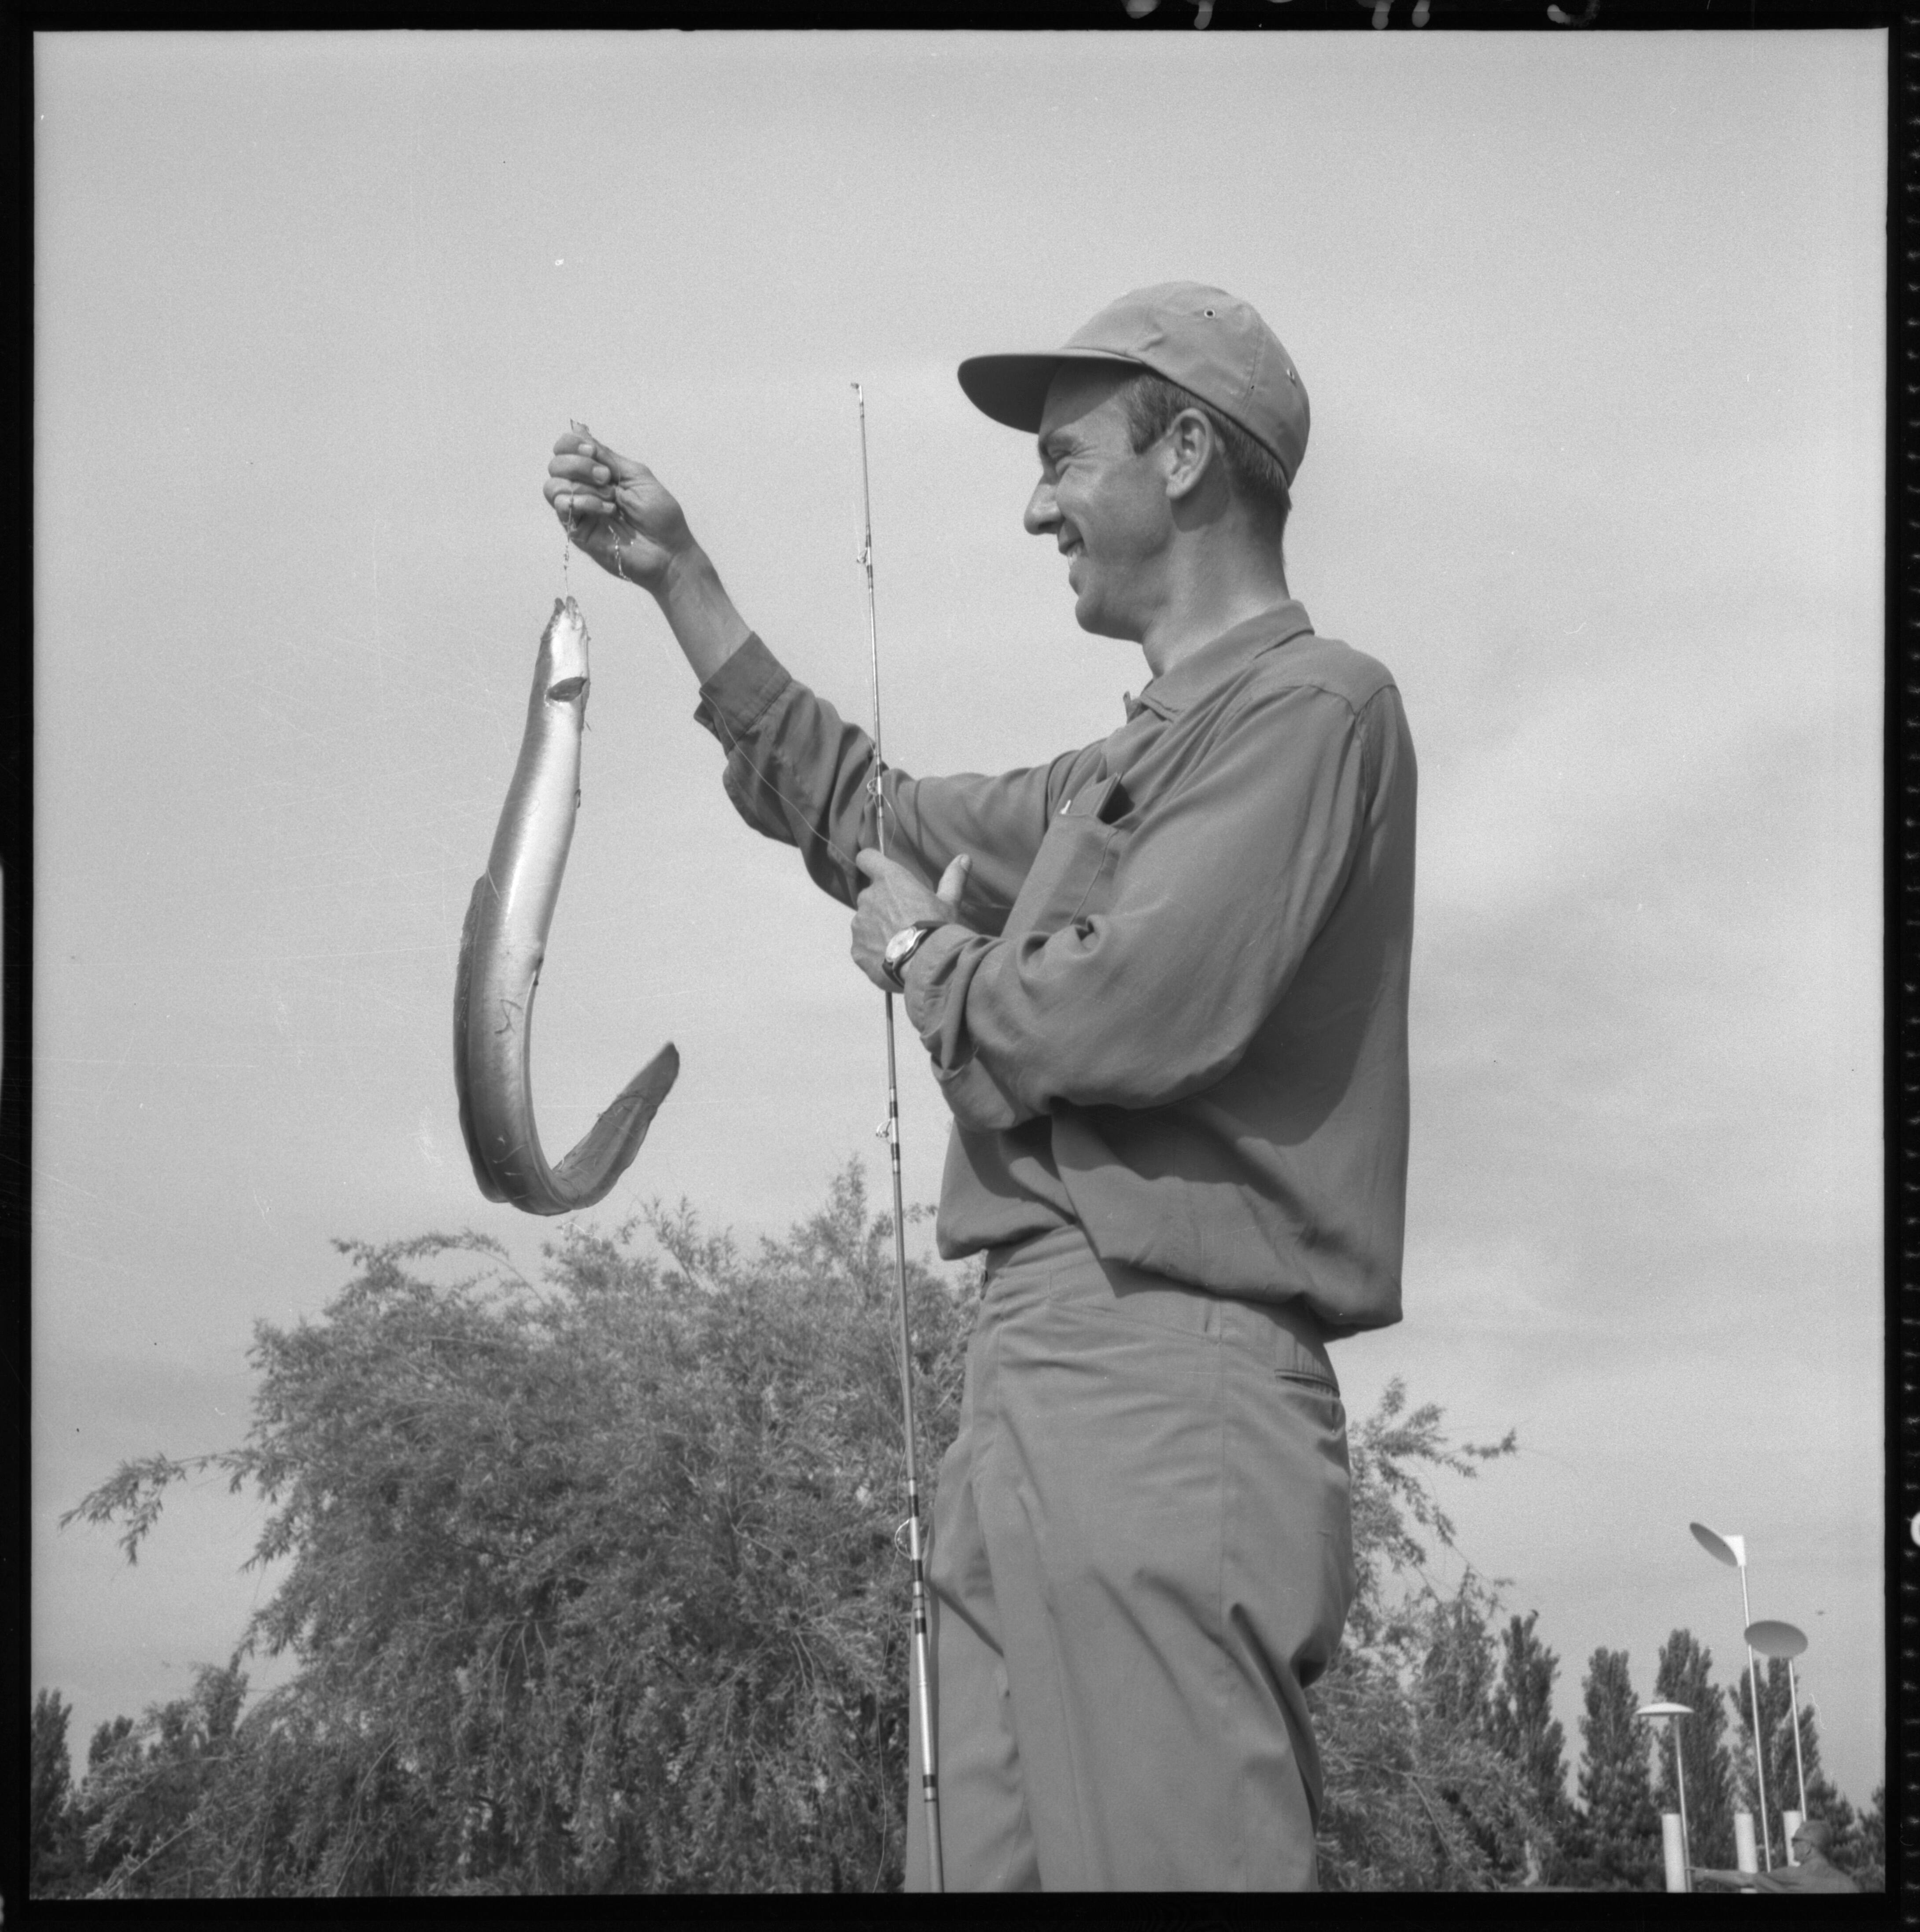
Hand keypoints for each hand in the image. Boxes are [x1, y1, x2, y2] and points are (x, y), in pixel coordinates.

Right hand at [543, 426, 693, 592]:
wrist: (668, 551)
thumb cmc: (659, 515)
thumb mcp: (637, 475)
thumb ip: (607, 455)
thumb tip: (578, 431)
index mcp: (597, 473)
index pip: (564, 450)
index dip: (571, 445)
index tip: (592, 451)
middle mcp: (584, 490)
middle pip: (555, 465)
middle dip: (579, 464)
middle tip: (607, 477)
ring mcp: (579, 511)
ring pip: (552, 486)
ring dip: (582, 485)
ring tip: (610, 498)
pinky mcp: (577, 532)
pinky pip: (562, 507)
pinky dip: (584, 502)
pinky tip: (607, 510)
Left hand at [851, 851, 971, 991]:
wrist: (924, 964)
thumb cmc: (936, 928)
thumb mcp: (949, 903)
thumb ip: (953, 878)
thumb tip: (964, 858)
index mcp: (889, 879)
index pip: (866, 857)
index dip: (871, 863)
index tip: (879, 873)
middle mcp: (868, 897)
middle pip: (869, 894)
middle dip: (881, 904)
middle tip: (903, 920)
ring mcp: (859, 923)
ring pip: (864, 921)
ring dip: (876, 928)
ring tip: (898, 944)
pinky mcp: (856, 948)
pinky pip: (862, 946)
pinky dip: (873, 950)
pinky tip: (891, 959)